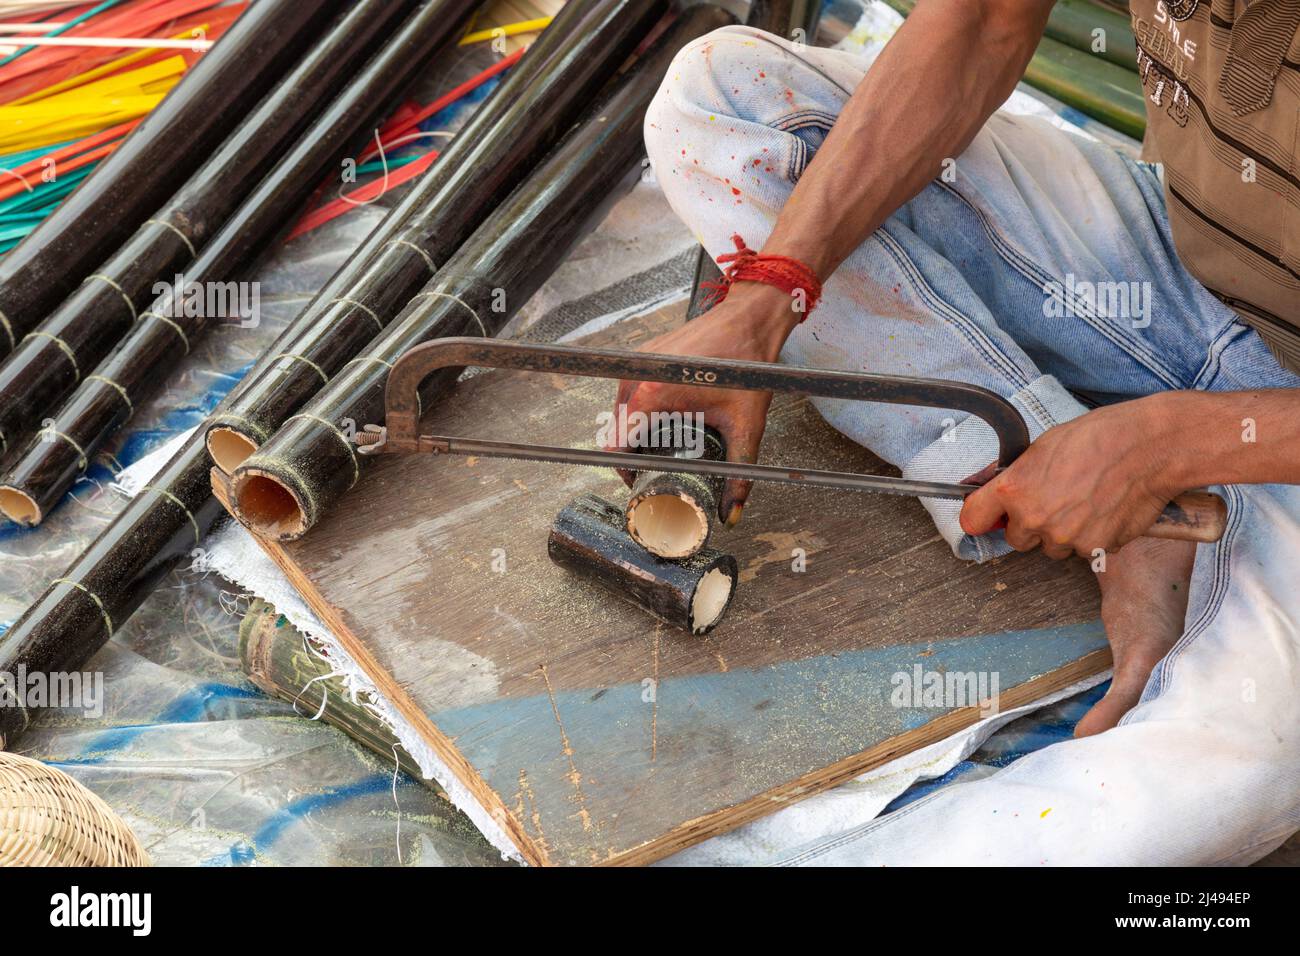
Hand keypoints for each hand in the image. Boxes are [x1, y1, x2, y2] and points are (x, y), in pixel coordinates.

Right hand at [606, 282, 801, 522]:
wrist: (749, 321)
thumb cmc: (747, 366)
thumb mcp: (744, 426)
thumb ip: (738, 474)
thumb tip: (732, 512)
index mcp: (653, 395)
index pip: (618, 443)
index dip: (625, 469)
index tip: (639, 482)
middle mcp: (638, 376)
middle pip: (618, 428)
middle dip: (631, 453)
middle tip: (653, 470)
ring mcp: (639, 361)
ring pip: (622, 409)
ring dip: (635, 430)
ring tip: (657, 448)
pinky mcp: (645, 354)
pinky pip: (630, 389)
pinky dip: (640, 407)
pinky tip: (662, 419)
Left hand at [959, 394, 1183, 558]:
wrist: (1146, 447)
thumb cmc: (1097, 438)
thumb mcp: (1041, 448)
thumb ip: (1017, 477)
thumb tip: (998, 493)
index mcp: (1014, 489)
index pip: (973, 520)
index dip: (982, 518)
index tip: (988, 518)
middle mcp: (1034, 518)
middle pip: (1016, 540)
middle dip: (1030, 526)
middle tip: (1054, 502)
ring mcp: (1064, 537)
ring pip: (1051, 548)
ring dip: (1062, 534)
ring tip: (1085, 503)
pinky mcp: (1094, 549)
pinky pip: (1084, 551)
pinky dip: (1092, 537)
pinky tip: (1105, 512)